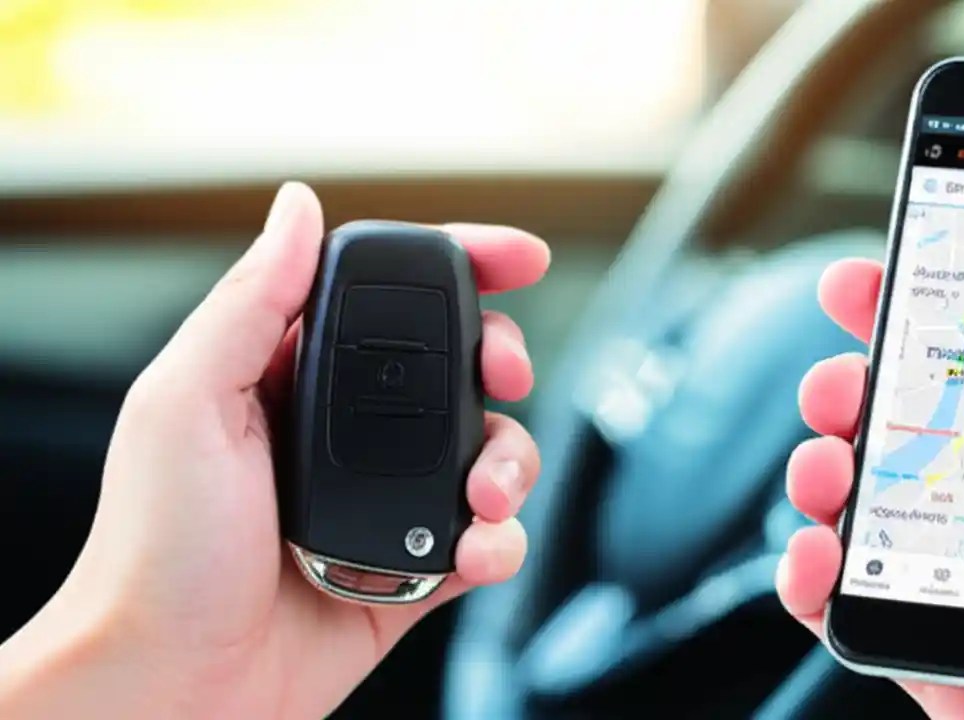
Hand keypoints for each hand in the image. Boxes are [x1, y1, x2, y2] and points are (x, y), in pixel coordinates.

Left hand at [0, 183, 550, 718]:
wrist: (175, 683)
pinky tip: (475, 551)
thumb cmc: (155, 552)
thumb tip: (297, 207)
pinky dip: (501, 541)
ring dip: (510, 462)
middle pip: (461, 366)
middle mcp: (348, 432)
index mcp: (292, 376)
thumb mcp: (186, 403)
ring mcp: (388, 499)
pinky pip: (489, 537)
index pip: (389, 298)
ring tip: (482, 496)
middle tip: (505, 377)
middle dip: (503, 361)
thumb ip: (250, 302)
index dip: (461, 264)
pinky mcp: (415, 567)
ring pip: (490, 450)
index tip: (517, 256)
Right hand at [777, 255, 963, 718]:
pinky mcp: (936, 650)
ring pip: (866, 507)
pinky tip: (817, 556)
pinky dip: (810, 576)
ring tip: (826, 465)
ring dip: (822, 468)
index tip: (882, 278)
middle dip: (854, 388)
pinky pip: (851, 606)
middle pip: (910, 429)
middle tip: (836, 378)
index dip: (931, 318)